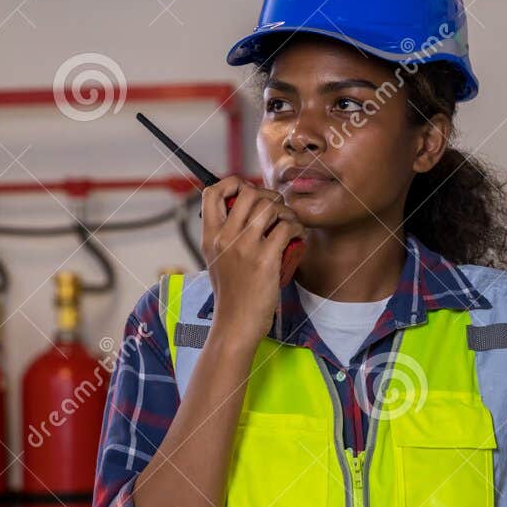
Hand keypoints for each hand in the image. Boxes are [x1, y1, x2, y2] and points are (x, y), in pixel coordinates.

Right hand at [201, 176, 304, 346]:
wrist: (235, 324)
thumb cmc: (232, 293)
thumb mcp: (216, 259)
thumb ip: (223, 235)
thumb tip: (241, 211)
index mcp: (210, 235)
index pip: (212, 191)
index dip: (232, 183)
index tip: (248, 193)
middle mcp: (224, 237)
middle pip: (249, 192)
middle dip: (269, 195)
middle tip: (277, 210)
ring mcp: (244, 247)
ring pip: (270, 206)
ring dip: (286, 212)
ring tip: (289, 225)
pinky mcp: (265, 259)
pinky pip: (287, 228)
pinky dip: (297, 229)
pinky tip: (297, 237)